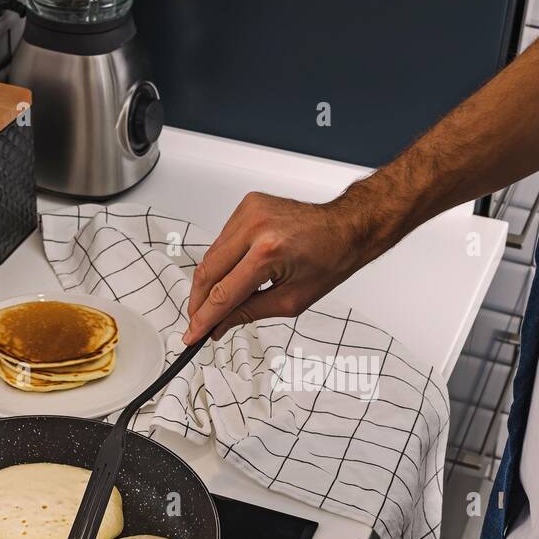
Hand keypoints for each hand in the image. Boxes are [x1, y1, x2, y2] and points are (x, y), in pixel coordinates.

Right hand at [182, 191, 386, 343]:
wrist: (346, 228)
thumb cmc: (330, 259)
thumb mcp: (291, 300)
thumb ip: (249, 313)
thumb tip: (219, 325)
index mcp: (269, 252)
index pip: (223, 294)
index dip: (204, 318)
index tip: (193, 334)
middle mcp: (255, 227)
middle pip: (208, 272)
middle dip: (198, 302)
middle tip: (197, 322)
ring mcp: (248, 212)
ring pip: (211, 255)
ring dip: (208, 282)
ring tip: (214, 303)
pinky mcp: (246, 205)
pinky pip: (222, 239)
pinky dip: (221, 261)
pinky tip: (230, 274)